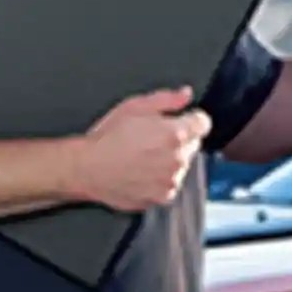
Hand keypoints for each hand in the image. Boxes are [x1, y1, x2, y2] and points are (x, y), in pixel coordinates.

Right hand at [68, 87, 211, 211]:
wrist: (88, 168)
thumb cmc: (107, 137)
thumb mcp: (134, 106)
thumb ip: (166, 99)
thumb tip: (186, 95)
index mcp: (175, 134)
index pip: (203, 123)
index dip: (191, 118)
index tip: (180, 120)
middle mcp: (178, 159)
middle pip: (193, 144)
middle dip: (179, 139)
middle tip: (152, 138)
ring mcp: (171, 180)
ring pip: (182, 165)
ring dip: (171, 160)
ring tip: (143, 156)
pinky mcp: (163, 196)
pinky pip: (171, 184)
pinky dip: (161, 179)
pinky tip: (142, 171)